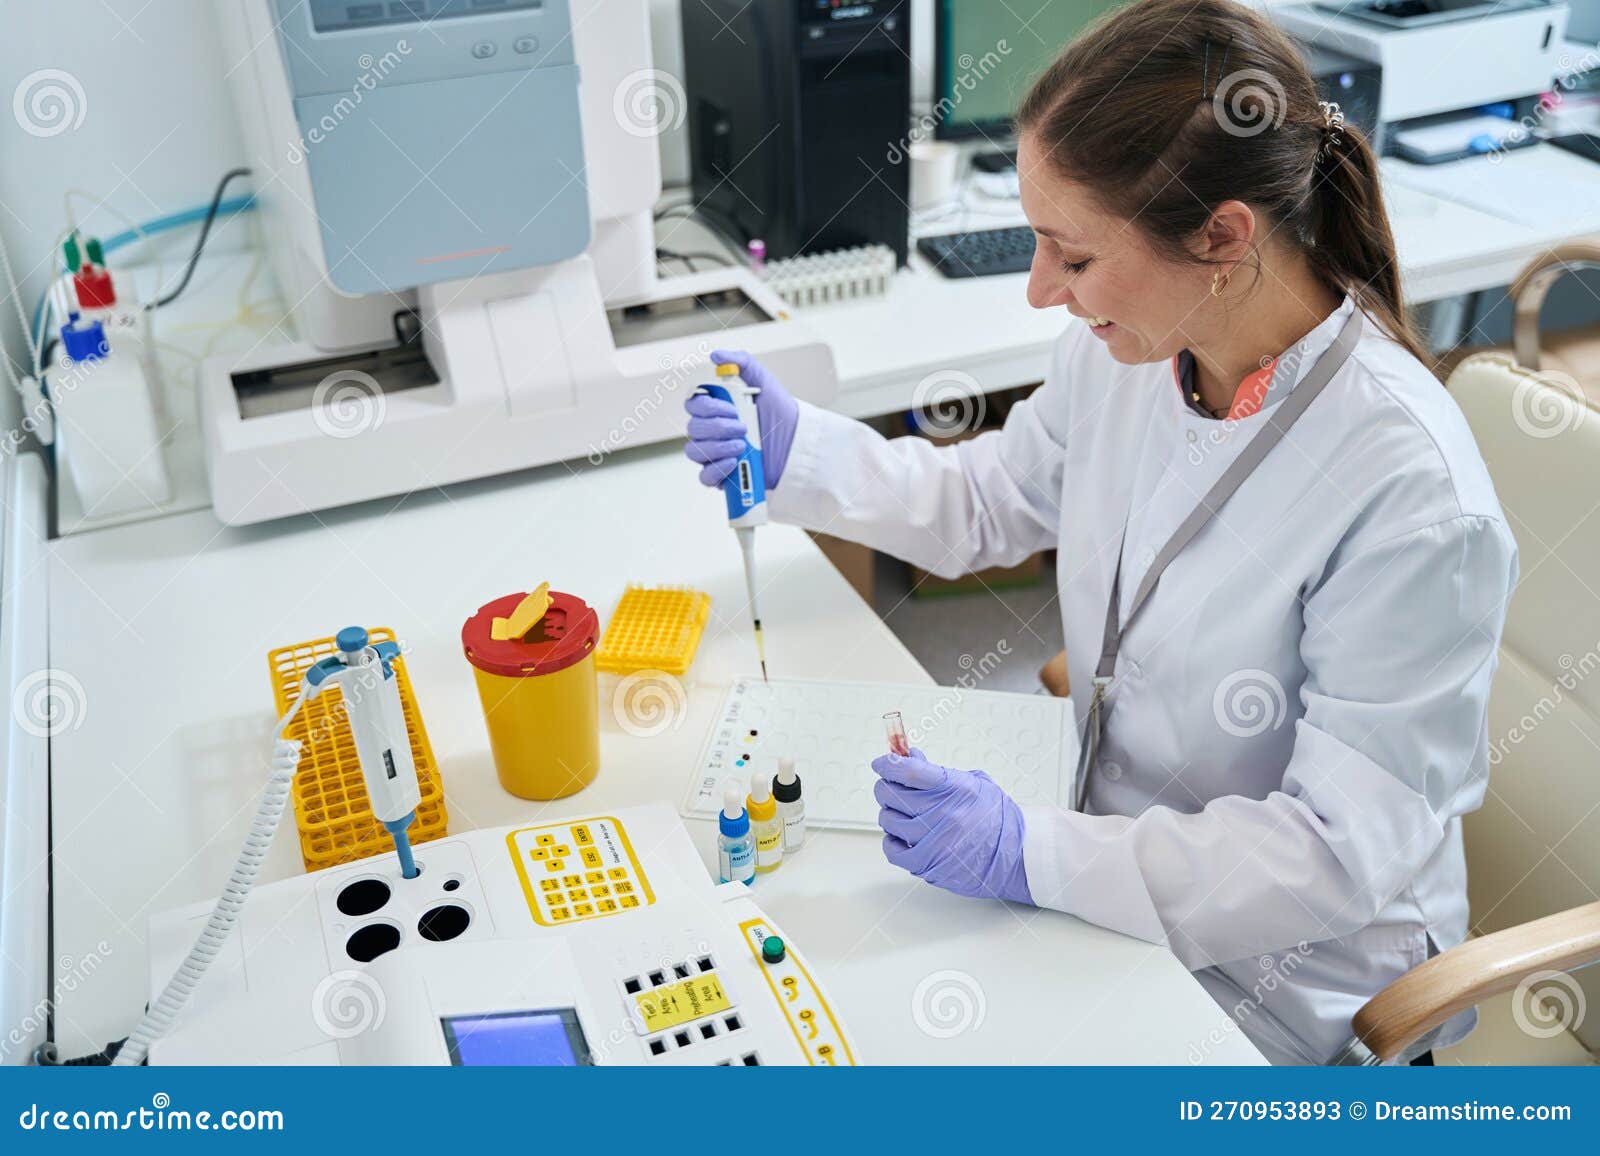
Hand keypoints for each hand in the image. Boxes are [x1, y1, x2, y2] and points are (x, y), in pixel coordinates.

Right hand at [683, 350, 798, 488]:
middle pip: (693, 428)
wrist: (797, 442)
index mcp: (715, 408)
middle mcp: (710, 431)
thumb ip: (741, 362)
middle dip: (718, 427)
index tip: (732, 407)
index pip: (693, 405)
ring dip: (717, 447)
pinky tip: (733, 462)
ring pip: (695, 451)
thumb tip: (716, 356)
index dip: (707, 407)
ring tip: (742, 445)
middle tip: (743, 426)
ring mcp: (714, 454)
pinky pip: (704, 477)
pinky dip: (716, 469)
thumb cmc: (779, 412)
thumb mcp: (763, 381)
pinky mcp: (722, 476)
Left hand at [872, 748, 1031, 903]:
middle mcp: (943, 815)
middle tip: (893, 786)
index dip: (888, 764)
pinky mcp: (928, 864)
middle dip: (887, 786)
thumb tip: (908, 757)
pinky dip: (892, 840)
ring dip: (891, 814)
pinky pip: (892, 849)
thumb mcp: (974, 783)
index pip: (909, 771)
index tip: (881, 762)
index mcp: (955, 789)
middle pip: (892, 794)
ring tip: (906, 813)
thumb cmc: (996, 819)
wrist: (1017, 857)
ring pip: (889, 820)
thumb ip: (937, 772)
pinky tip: (902, 836)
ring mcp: (934, 842)